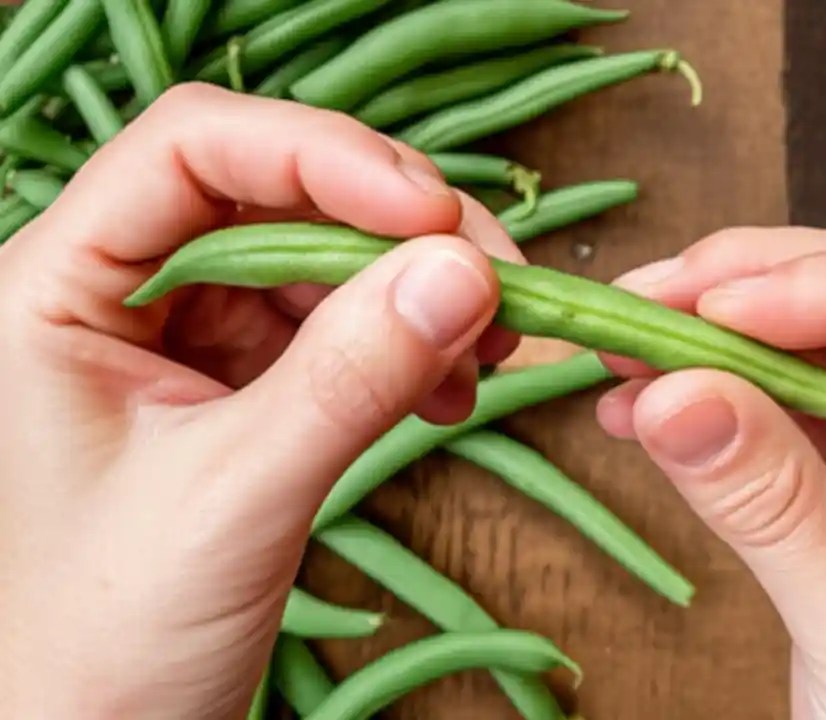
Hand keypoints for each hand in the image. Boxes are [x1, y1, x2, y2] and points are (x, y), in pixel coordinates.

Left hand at [0, 84, 523, 718]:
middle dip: (397, 231)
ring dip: (420, 291)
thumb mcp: (233, 497)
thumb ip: (349, 379)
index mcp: (60, 289)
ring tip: (491, 350)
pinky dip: (413, 347)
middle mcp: (128, 295)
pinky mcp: (246, 385)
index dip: (318, 156)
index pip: (193, 151)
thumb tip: (465, 274)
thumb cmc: (103, 638)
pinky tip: (452, 394)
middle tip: (498, 282)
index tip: (428, 213)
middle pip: (278, 194)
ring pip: (326, 261)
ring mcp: (192, 339)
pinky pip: (345, 329)